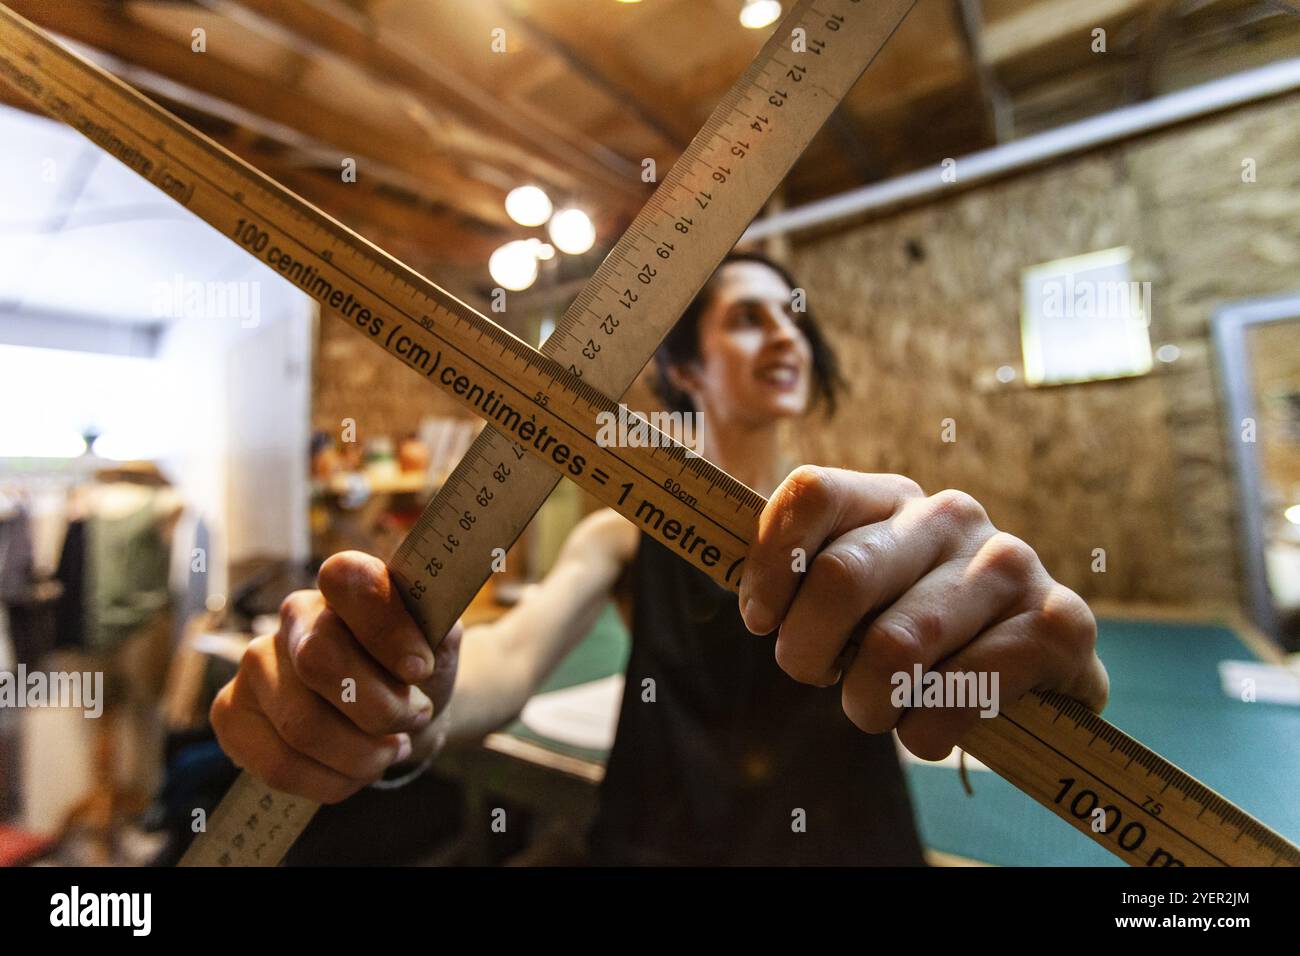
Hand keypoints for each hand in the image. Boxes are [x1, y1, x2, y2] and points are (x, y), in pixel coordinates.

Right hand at [211, 551, 460, 802]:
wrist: (398, 711)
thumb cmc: (417, 671)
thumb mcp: (441, 645)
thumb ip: (437, 637)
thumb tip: (416, 660)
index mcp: (345, 584)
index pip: (349, 581)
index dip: (387, 628)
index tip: (420, 669)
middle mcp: (293, 615)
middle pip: (320, 661)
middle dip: (381, 708)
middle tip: (413, 718)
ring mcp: (255, 663)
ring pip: (302, 726)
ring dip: (363, 755)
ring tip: (389, 750)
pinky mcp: (230, 713)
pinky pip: (278, 766)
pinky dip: (332, 782)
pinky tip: (355, 769)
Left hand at [738, 466, 1107, 760]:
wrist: (1033, 683)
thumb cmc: (917, 638)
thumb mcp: (858, 596)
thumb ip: (800, 579)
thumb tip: (738, 584)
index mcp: (892, 498)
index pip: (812, 492)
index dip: (771, 564)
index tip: (761, 621)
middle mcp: (953, 515)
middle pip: (841, 576)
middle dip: (808, 651)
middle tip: (818, 679)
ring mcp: (1009, 565)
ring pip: (894, 646)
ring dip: (869, 703)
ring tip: (881, 710)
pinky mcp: (1059, 625)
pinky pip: (955, 695)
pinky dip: (925, 733)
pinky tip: (932, 728)